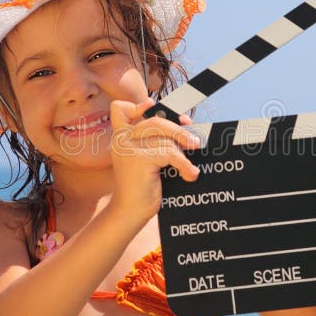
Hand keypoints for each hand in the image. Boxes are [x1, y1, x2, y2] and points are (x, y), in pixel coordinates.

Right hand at [108, 98, 200, 221]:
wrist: (129, 211)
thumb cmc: (142, 186)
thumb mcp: (148, 159)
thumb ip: (158, 140)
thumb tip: (185, 122)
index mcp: (121, 137)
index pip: (120, 109)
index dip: (136, 104)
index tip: (152, 105)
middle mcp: (122, 140)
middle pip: (155, 121)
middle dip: (178, 130)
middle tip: (194, 143)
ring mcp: (128, 148)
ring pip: (165, 138)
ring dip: (183, 150)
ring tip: (190, 162)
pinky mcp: (139, 159)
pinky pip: (170, 153)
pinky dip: (184, 164)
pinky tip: (189, 174)